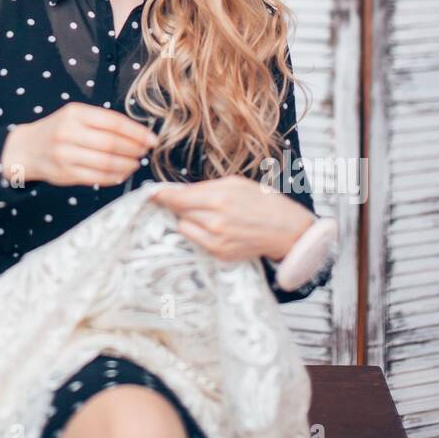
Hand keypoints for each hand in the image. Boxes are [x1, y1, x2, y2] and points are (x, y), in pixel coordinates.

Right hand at [0, 103, 156, 188]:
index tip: (151, 138)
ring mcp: (65, 155)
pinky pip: (96, 178)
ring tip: (136, 163)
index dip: (136, 132)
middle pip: (111, 143)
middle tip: (146, 152)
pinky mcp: (65, 174)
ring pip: (105, 162)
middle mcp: (68, 132)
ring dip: (127, 165)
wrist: (26, 148)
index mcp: (75, 113)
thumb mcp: (75, 116)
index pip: (113, 122)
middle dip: (134, 149)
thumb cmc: (58, 130)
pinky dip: (114, 177)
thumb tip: (138, 135)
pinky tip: (122, 173)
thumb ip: (101, 122)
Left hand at [147, 174, 315, 262]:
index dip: (161, 195)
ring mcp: (216, 241)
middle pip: (178, 212)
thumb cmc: (264, 201)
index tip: (151, 193)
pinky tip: (215, 227)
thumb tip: (179, 191)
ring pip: (183, 227)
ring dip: (189, 220)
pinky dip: (199, 233)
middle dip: (179, 205)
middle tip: (188, 200)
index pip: (177, 198)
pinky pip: (195, 241)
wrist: (286, 230)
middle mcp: (214, 223)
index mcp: (218, 199)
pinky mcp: (219, 254)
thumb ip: (205, 187)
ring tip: (207, 214)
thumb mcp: (235, 183)